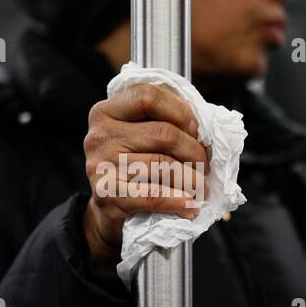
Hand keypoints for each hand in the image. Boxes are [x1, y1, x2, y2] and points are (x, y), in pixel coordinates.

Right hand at [82, 84, 209, 277]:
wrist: (106, 209)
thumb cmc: (131, 167)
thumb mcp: (137, 136)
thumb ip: (161, 121)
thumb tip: (204, 124)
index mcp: (106, 112)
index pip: (148, 96)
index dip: (181, 111)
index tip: (197, 131)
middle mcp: (99, 135)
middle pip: (163, 133)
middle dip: (194, 151)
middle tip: (205, 166)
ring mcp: (100, 166)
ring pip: (163, 165)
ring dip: (192, 179)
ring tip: (201, 188)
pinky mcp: (107, 195)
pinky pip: (153, 195)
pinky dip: (178, 201)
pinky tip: (190, 206)